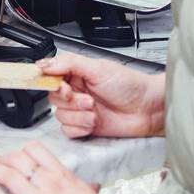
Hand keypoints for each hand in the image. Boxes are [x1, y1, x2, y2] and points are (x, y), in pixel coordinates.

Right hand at [38, 53, 163, 138]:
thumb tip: (44, 63)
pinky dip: (80, 128)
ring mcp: (81, 110)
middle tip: (87, 99)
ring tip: (95, 110)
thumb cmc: (131, 85)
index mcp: (77, 73)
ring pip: (60, 116)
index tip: (57, 86)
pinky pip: (68, 131)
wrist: (148, 109)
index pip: (51, 76)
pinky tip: (94, 122)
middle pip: (53, 98)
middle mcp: (77, 91)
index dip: (51, 82)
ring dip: (78, 115)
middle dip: (70, 101)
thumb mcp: (98, 68)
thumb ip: (69, 64)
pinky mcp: (85, 127)